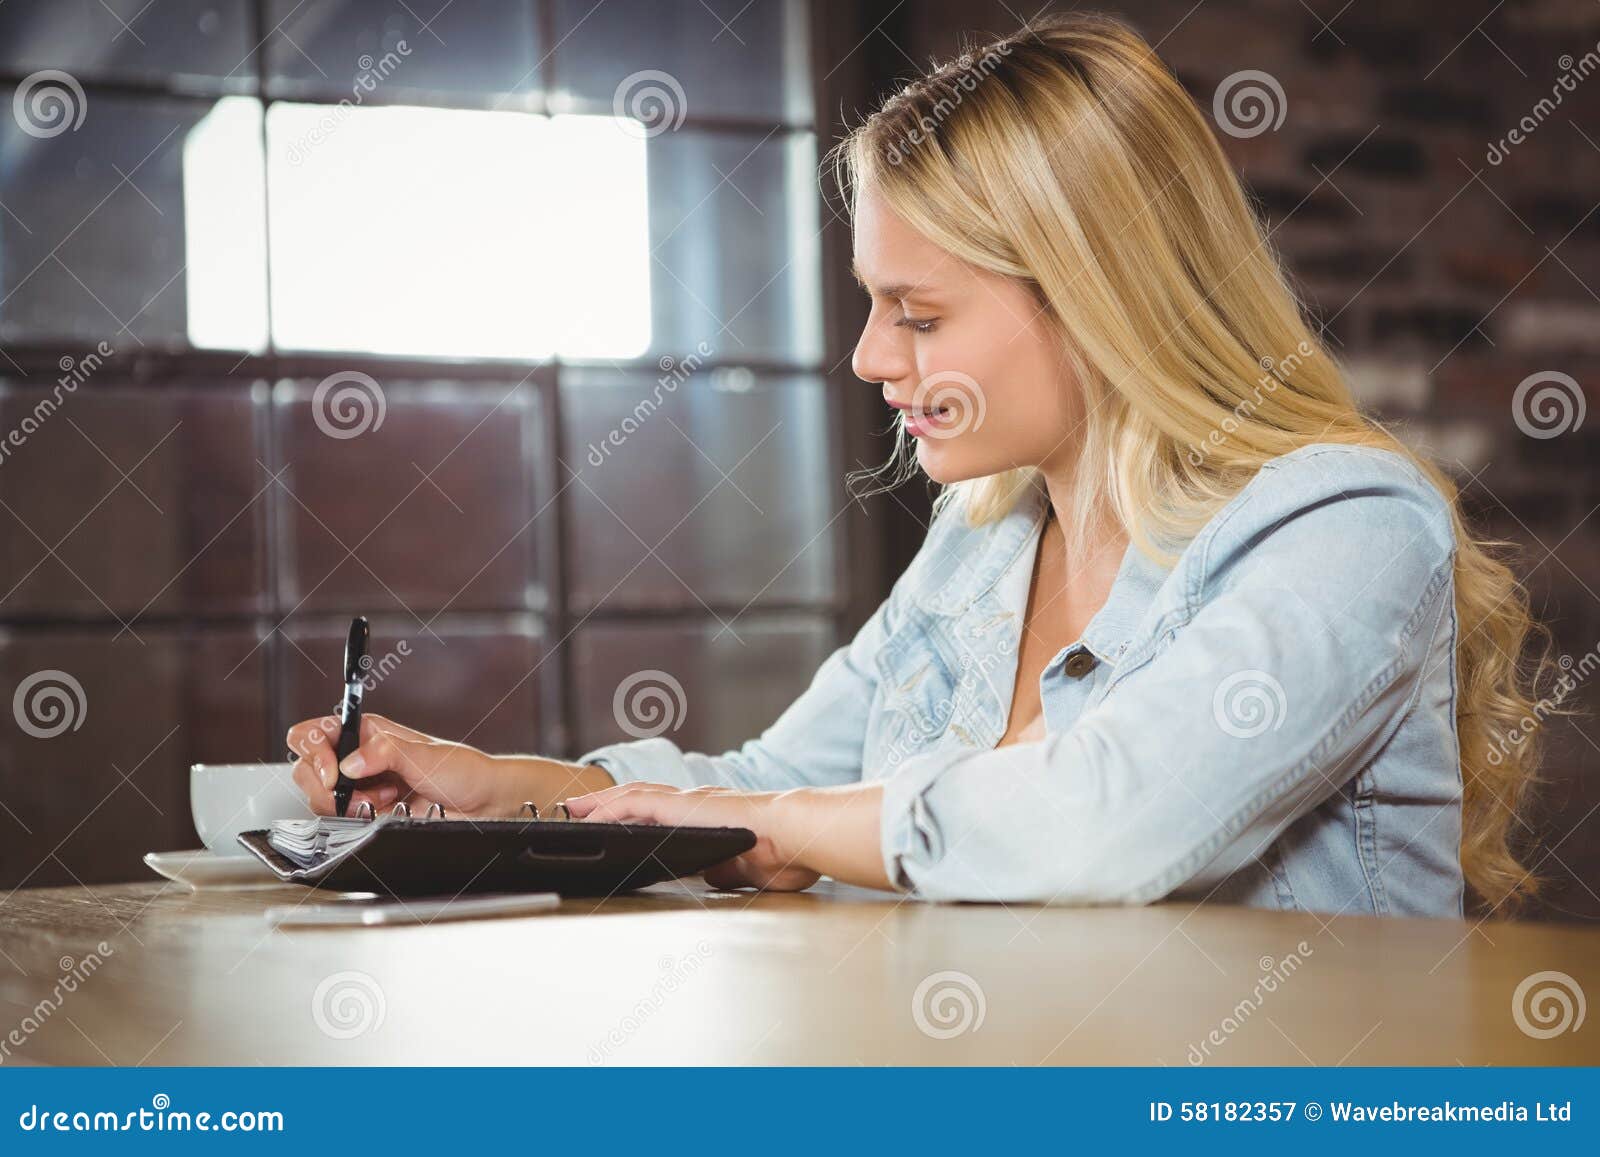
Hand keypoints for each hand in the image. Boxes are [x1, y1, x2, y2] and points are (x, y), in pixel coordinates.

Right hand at [285, 713, 599, 817]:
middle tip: (354, 793)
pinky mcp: (368, 812)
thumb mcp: (424, 756)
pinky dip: (357, 819)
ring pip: (321, 797)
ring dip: (346, 804)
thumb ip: (384, 753)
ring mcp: (362, 786)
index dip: (314, 750)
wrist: (483, 804)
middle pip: (309, 768)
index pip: (317, 731)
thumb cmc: (464, 771)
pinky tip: (382, 813)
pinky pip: (341, 818)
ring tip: (380, 801)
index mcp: (369, 733)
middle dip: (326, 784)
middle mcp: (360, 757)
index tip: (332, 772)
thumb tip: (349, 763)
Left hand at [563, 783, 821, 892]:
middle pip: (640, 796)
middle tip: (578, 809)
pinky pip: (636, 805)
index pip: (663, 809)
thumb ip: (724, 869)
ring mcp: (687, 802)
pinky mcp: (682, 807)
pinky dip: (610, 810)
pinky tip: (591, 817)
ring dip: (601, 803)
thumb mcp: (743, 867)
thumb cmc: (783, 851)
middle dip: (607, 803)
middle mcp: (694, 803)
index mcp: (709, 817)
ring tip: (574, 810)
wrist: (797, 834)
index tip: (610, 819)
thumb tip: (713, 876)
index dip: (634, 812)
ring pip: (633, 796)